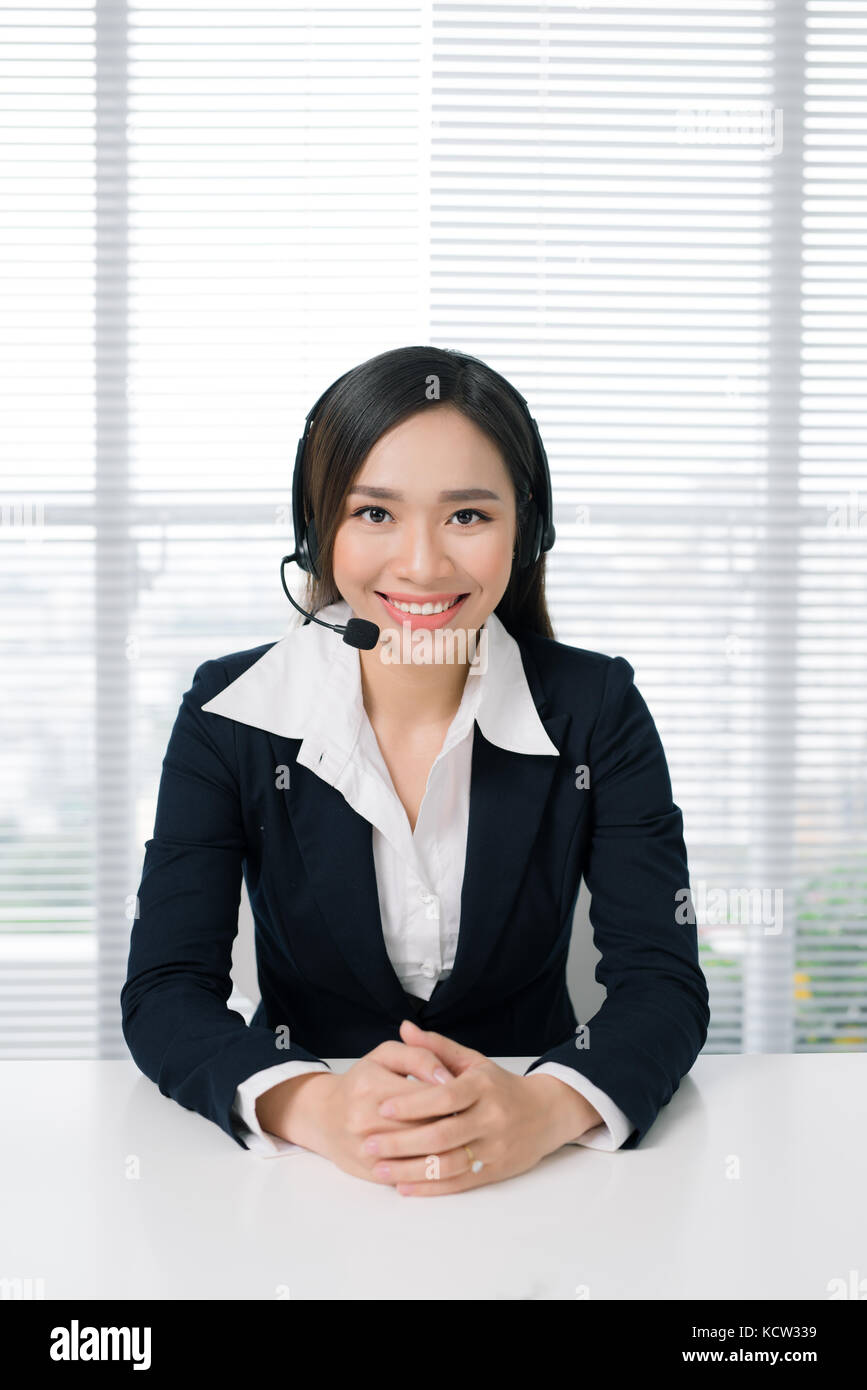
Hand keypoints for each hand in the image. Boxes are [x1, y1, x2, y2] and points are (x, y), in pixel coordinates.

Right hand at [274, 1040, 456, 1184]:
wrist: (325, 1117)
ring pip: (422, 1153)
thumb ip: (419, 1055)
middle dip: (455, 1122)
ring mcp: (366, 1149)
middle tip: (474, 1117)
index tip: (470, 1094)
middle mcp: (364, 1118)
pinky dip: (433, 1168)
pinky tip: (448, 1157)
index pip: (425, 1093)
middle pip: (426, 1125)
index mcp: (370, 1084)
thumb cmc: (362, 1081)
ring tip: (466, 1136)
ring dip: (449, 1147)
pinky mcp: (371, 1172)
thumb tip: (448, 1077)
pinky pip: (412, 1174)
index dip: (453, 1094)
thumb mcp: (385, 1056)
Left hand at [359, 1019, 596, 1195]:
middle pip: (441, 1135)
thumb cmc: (501, 1086)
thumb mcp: (473, 1061)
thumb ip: (436, 1048)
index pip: (444, 1097)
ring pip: (447, 1164)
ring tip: (379, 1168)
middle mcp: (491, 1118)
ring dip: (410, 1170)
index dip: (412, 1104)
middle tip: (368, 1143)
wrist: (547, 1113)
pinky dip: (429, 1188)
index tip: (382, 1108)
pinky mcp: (495, 1171)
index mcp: (483, 1087)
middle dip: (401, 1142)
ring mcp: (494, 1148)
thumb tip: (404, 1028)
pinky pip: (458, 1183)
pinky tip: (403, 1186)